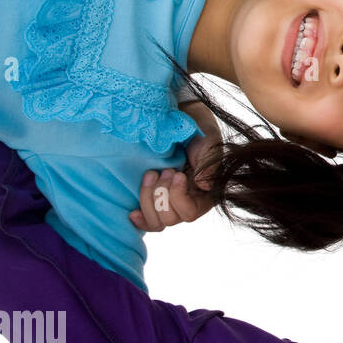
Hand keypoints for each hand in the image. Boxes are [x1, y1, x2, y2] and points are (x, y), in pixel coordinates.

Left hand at [129, 103, 220, 230]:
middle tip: (164, 170)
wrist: (181, 121)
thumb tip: (203, 186)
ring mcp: (171, 203)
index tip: (177, 173)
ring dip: (148, 198)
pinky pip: (147, 220)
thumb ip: (210, 163)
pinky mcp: (155, 200)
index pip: (190, 212)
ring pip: (156, 221)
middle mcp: (189, 203)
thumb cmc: (198, 131)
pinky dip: (140, 217)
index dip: (178, 196)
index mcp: (206, 194)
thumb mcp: (209, 143)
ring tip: (151, 173)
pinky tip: (132, 212)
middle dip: (162, 194)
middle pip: (171, 219)